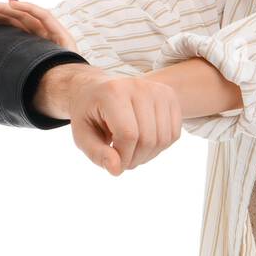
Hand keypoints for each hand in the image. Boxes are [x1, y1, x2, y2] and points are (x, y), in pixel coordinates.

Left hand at [36, 63, 182, 174]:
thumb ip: (96, 153)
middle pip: (148, 138)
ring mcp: (158, 90)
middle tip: (121, 160)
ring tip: (130, 151)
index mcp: (113, 92)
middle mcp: (139, 86)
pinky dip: (159, 147)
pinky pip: (174, 134)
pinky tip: (142, 142)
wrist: (98, 89)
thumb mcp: (81, 134)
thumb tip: (117, 169)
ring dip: (148, 155)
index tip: (112, 162)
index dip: (123, 157)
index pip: (128, 134)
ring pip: (163, 139)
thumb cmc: (88, 114)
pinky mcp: (170, 97)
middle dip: (135, 159)